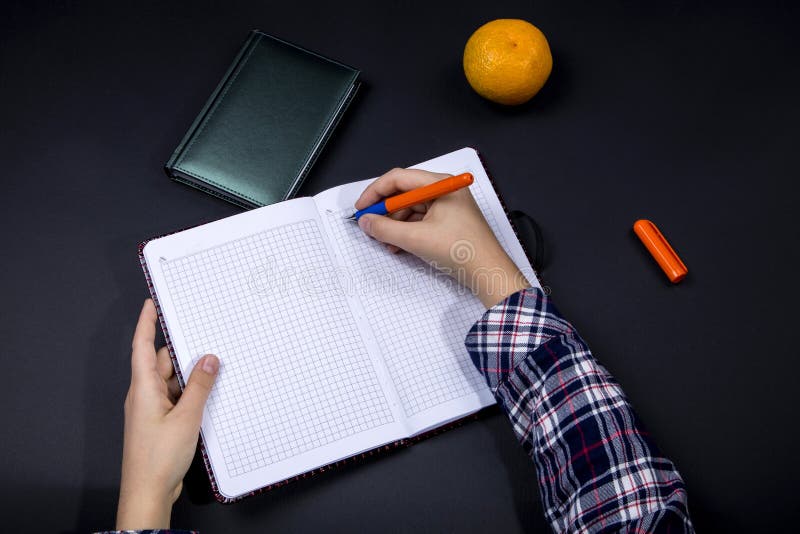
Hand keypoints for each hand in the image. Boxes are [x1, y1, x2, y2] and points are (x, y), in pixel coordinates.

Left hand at [116, 299, 218, 529]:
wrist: (148, 492)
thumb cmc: (158, 458)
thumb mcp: (186, 417)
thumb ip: (200, 386)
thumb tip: (208, 359)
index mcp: (143, 388)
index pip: (142, 346)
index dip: (146, 323)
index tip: (151, 303)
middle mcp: (144, 396)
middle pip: (161, 362)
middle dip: (180, 351)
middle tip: (201, 337)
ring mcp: (152, 410)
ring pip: (171, 381)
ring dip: (189, 375)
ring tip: (212, 369)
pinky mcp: (160, 423)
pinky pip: (175, 398)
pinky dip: (190, 393)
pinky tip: (207, 395)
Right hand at [355, 168, 530, 306]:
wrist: (488, 272)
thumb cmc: (463, 250)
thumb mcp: (416, 239)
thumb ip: (386, 229)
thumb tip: (366, 222)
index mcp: (441, 184)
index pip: (399, 178)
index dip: (376, 192)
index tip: (362, 208)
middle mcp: (445, 191)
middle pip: (404, 193)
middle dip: (385, 211)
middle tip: (369, 225)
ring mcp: (447, 206)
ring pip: (410, 209)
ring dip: (394, 225)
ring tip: (385, 242)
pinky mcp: (448, 222)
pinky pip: (420, 221)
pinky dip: (406, 232)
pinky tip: (398, 246)